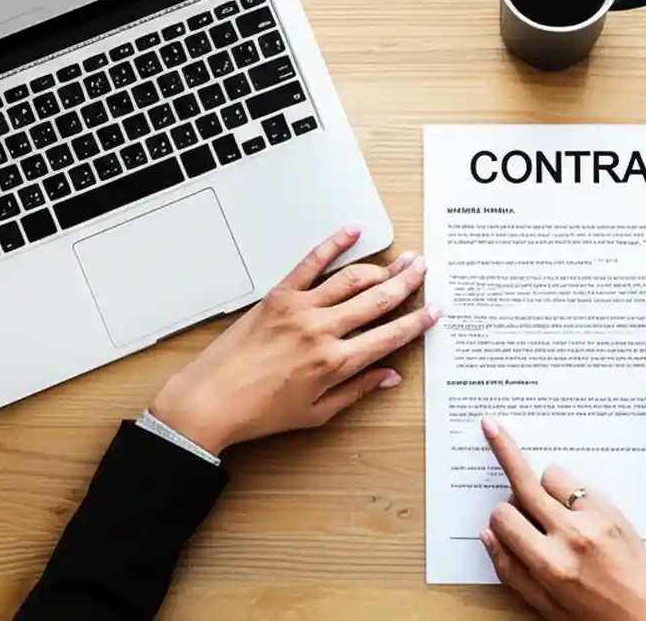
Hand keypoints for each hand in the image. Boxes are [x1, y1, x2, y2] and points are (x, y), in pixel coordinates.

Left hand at [150, 227, 440, 453]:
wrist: (210, 401)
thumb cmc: (259, 412)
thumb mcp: (316, 412)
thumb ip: (357, 390)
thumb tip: (390, 377)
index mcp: (335, 363)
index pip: (389, 336)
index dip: (417, 322)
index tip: (435, 310)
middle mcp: (322, 331)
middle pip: (377, 300)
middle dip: (407, 283)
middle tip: (425, 270)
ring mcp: (299, 309)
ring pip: (352, 279)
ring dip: (382, 266)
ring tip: (403, 258)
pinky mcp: (277, 296)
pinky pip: (311, 263)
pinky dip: (333, 245)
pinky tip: (352, 233)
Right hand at [479, 419, 645, 620]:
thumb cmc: (598, 618)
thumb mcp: (546, 608)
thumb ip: (511, 571)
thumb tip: (487, 536)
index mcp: (550, 565)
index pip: (504, 517)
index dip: (499, 519)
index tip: (503, 522)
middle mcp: (571, 537)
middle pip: (524, 482)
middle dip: (503, 451)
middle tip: (492, 426)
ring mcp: (595, 519)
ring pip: (551, 476)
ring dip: (544, 488)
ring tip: (555, 514)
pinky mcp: (613, 510)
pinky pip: (579, 484)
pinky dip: (571, 494)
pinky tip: (579, 518)